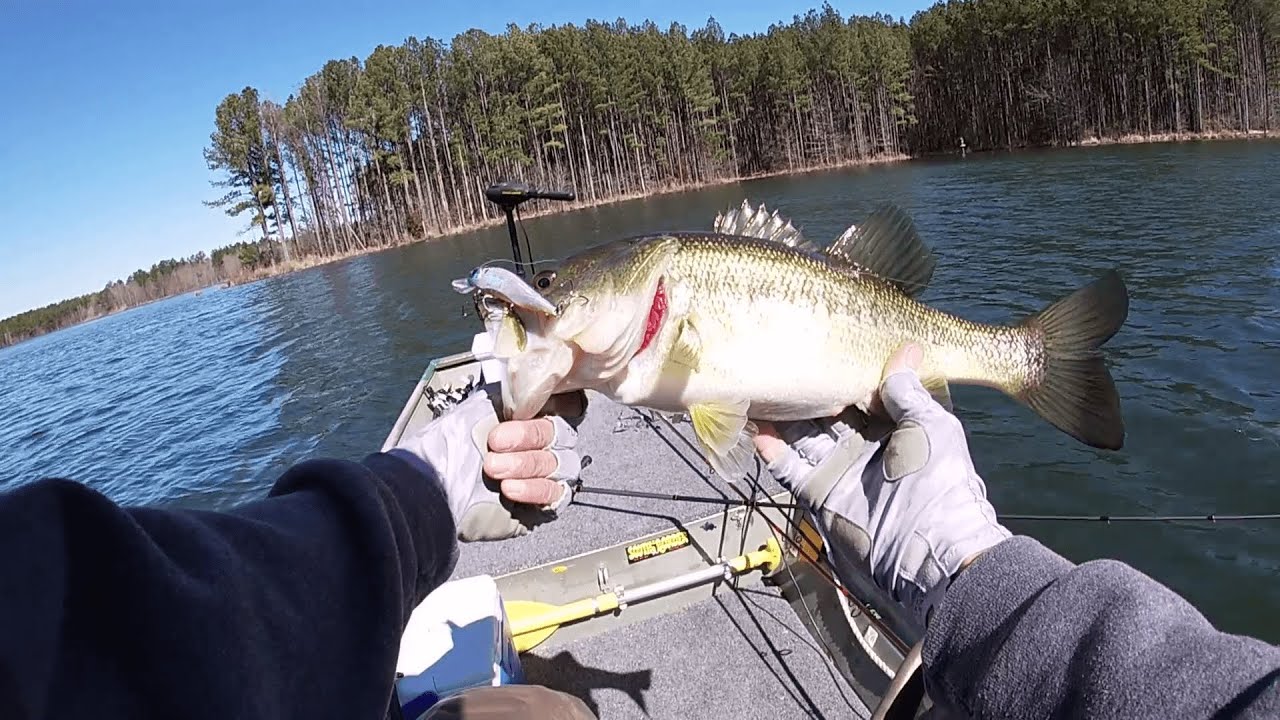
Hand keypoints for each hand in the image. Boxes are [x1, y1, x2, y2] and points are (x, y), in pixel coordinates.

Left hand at [391, 387, 583, 541]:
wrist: (430, 491)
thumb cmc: (447, 450)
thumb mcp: (475, 411)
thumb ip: (507, 394)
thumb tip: (524, 377)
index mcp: (527, 416)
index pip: (561, 403)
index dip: (546, 405)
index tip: (517, 410)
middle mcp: (540, 445)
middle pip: (558, 434)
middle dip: (527, 436)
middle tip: (495, 442)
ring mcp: (544, 474)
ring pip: (560, 464)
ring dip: (527, 464)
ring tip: (494, 468)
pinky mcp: (542, 504)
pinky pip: (555, 494)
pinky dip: (534, 489)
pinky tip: (511, 488)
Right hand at [755, 345, 1009, 626]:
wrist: (928, 549)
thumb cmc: (938, 482)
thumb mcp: (931, 427)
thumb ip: (907, 392)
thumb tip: (904, 350)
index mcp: (892, 428)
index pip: (860, 393)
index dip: (843, 372)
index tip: (822, 346)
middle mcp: (861, 446)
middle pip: (825, 411)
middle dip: (805, 390)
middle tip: (780, 361)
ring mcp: (838, 469)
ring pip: (802, 435)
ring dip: (781, 414)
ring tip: (758, 386)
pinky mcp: (819, 493)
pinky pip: (789, 467)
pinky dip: (772, 450)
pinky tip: (755, 428)